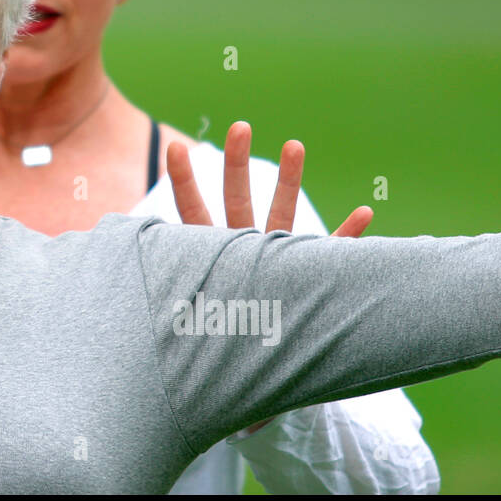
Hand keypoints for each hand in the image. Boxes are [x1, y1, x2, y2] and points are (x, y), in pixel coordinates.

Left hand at [166, 121, 370, 434]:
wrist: (255, 374)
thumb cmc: (216, 349)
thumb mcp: (195, 326)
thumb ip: (182, 308)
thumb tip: (136, 294)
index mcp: (212, 259)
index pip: (192, 214)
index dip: (184, 182)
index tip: (176, 146)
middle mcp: (242, 252)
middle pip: (235, 200)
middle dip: (235, 164)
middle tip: (238, 126)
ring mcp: (276, 261)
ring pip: (281, 214)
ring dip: (289, 181)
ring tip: (293, 144)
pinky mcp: (308, 279)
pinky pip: (331, 255)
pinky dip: (349, 236)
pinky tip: (364, 213)